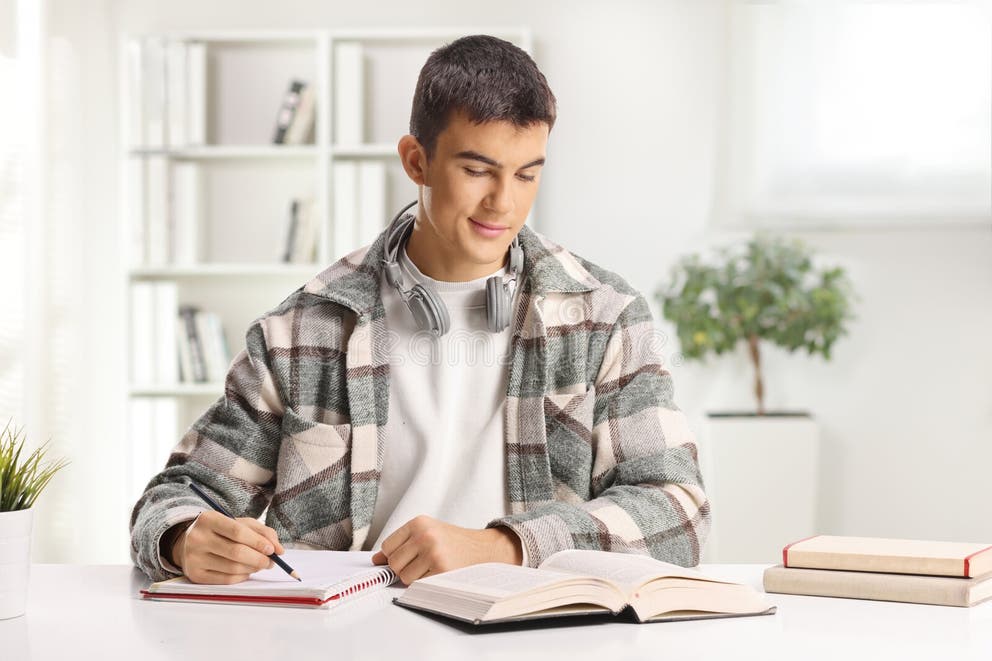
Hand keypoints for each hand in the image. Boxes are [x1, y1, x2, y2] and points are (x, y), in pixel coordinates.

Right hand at [171, 511, 284, 584]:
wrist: (188, 542)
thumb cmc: (221, 531)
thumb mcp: (239, 523)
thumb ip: (262, 532)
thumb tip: (279, 550)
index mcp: (208, 519)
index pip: (237, 532)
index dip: (257, 542)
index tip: (272, 549)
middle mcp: (198, 538)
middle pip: (236, 552)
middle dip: (259, 559)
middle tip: (271, 561)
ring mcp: (194, 558)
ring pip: (232, 568)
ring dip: (253, 568)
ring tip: (260, 565)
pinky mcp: (195, 575)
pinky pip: (226, 580)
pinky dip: (242, 577)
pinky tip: (246, 571)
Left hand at [371, 515, 522, 585]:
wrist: (483, 549)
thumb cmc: (453, 542)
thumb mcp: (428, 533)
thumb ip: (401, 544)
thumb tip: (376, 560)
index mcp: (419, 523)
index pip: (388, 546)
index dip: (393, 556)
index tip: (405, 558)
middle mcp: (425, 535)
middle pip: (393, 563)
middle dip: (403, 569)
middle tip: (420, 565)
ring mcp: (433, 553)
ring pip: (404, 576)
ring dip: (414, 578)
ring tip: (430, 568)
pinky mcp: (441, 570)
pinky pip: (418, 585)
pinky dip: (425, 584)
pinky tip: (438, 574)